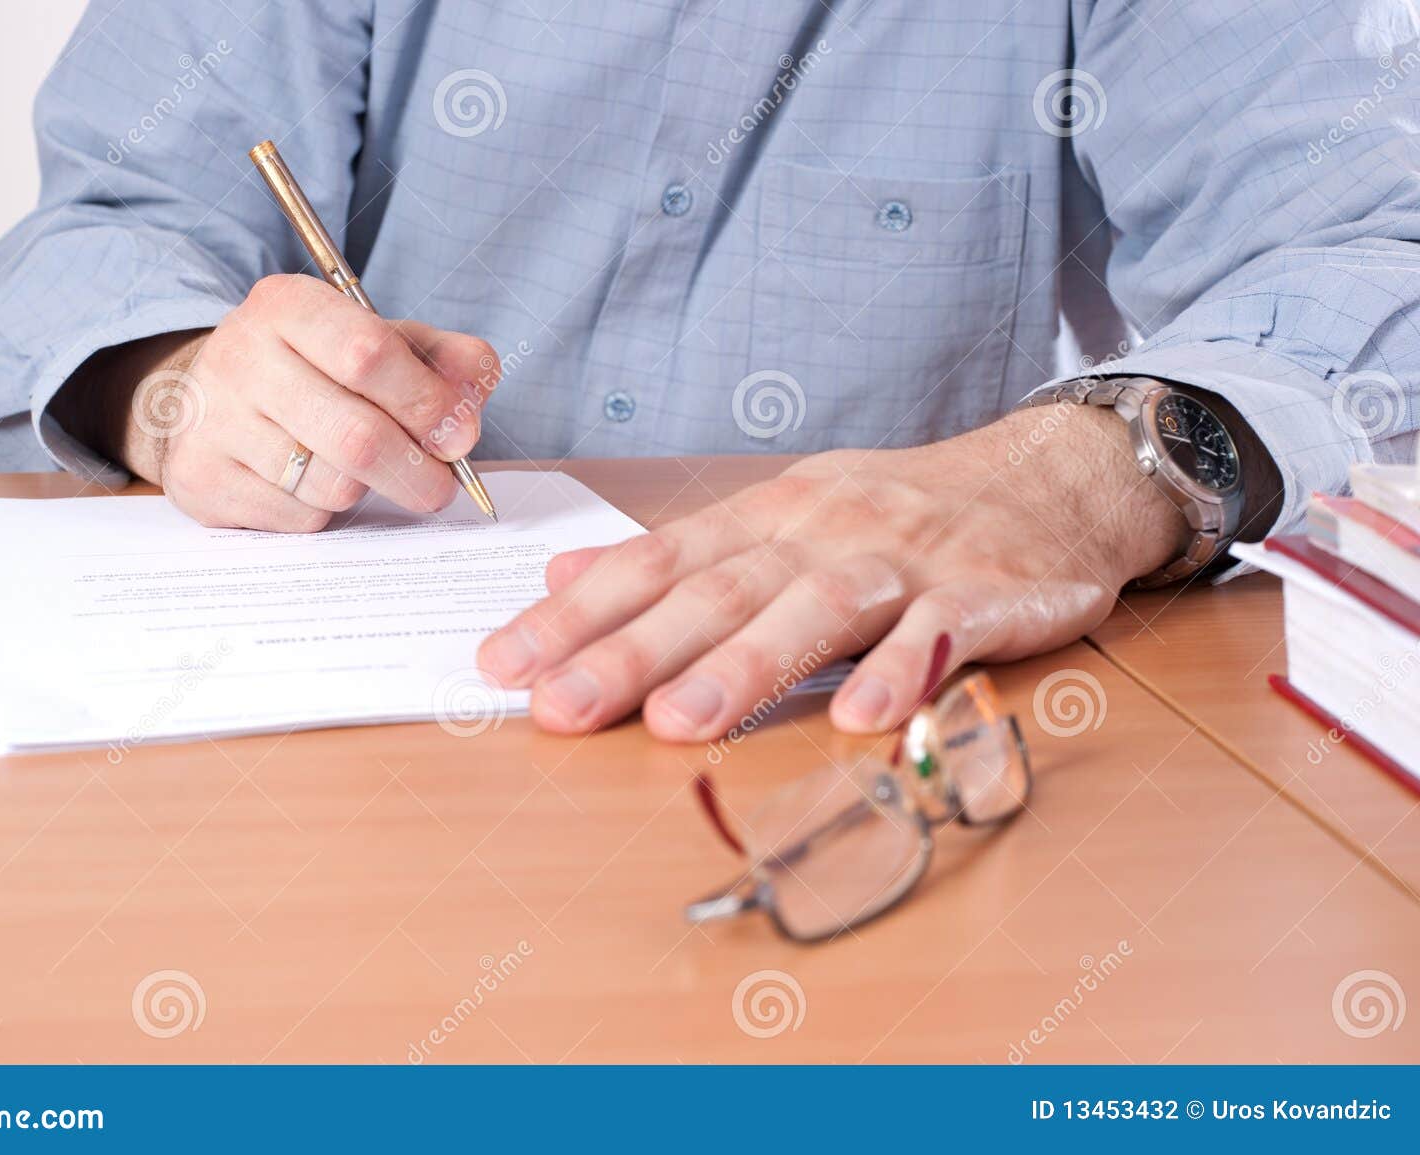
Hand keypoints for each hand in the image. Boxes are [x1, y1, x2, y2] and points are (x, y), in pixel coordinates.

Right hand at [51, 274, 498, 530]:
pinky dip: (323, 512)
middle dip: (415, 471)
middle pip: (357, 437)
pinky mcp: (202, 480)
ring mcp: (214, 422)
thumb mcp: (381, 341)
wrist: (210, 396)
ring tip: (360, 468)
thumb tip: (470, 407)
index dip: (427, 402)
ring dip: (366, 490)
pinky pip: (297, 519)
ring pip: (329, 486)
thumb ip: (443, 361)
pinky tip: (309, 482)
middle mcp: (240, 356)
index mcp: (287, 305)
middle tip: (440, 485)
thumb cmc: (316, 367)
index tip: (458, 436)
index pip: (370, 353)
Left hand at [477, 405, 1189, 738]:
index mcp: (766, 515)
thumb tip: (562, 575)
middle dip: (633, 652)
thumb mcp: (781, 514)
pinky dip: (902, 671)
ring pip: (816, 609)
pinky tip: (860, 719)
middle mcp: (823, 531)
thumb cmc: (900, 510)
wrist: (1051, 474)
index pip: (654, 564)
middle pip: (718, 591)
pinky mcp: (989, 592)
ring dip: (746, 666)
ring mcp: (906, 560)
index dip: (577, 615)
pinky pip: (942, 632)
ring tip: (678, 724)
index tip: (505, 663)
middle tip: (559, 707)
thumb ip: (677, 554)